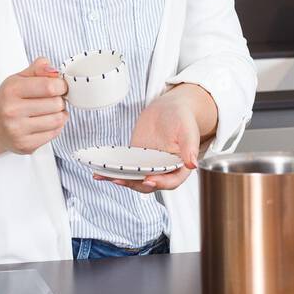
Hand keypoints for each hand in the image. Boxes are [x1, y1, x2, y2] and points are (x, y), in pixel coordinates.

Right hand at [0, 57, 68, 155]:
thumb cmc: (8, 100)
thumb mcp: (18, 78)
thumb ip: (37, 69)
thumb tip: (53, 69)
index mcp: (11, 90)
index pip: (49, 86)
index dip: (61, 86)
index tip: (59, 87)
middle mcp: (12, 111)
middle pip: (56, 104)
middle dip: (60, 100)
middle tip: (53, 99)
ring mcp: (18, 130)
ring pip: (58, 120)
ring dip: (60, 114)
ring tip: (51, 111)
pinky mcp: (25, 145)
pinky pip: (54, 134)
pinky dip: (55, 127)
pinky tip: (46, 122)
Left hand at [93, 83, 216, 193]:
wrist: (167, 109)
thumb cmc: (181, 117)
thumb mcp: (187, 128)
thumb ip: (190, 146)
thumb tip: (192, 164)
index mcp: (180, 166)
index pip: (171, 181)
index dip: (160, 183)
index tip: (148, 180)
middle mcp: (164, 170)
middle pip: (150, 184)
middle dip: (134, 184)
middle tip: (120, 180)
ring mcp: (149, 167)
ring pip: (135, 180)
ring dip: (121, 181)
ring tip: (106, 176)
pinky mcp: (136, 161)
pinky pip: (125, 170)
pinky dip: (113, 173)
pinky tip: (100, 172)